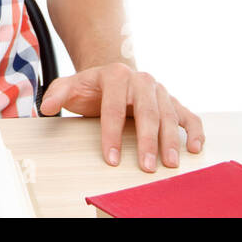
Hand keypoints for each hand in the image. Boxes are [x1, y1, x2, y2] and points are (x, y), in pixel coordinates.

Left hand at [38, 64, 204, 172]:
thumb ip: (57, 93)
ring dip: (171, 141)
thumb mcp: (70, 85)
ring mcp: (159, 90)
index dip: (111, 134)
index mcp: (115, 75)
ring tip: (169, 164)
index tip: (111, 159)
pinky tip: (195, 148)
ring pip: (169, 115)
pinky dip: (194, 131)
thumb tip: (46, 107)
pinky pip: (188, 115)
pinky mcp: (173, 101)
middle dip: (147, 141)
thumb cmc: (91, 86)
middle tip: (146, 166)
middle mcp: (141, 80)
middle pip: (147, 112)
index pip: (113, 107)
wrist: (113, 74)